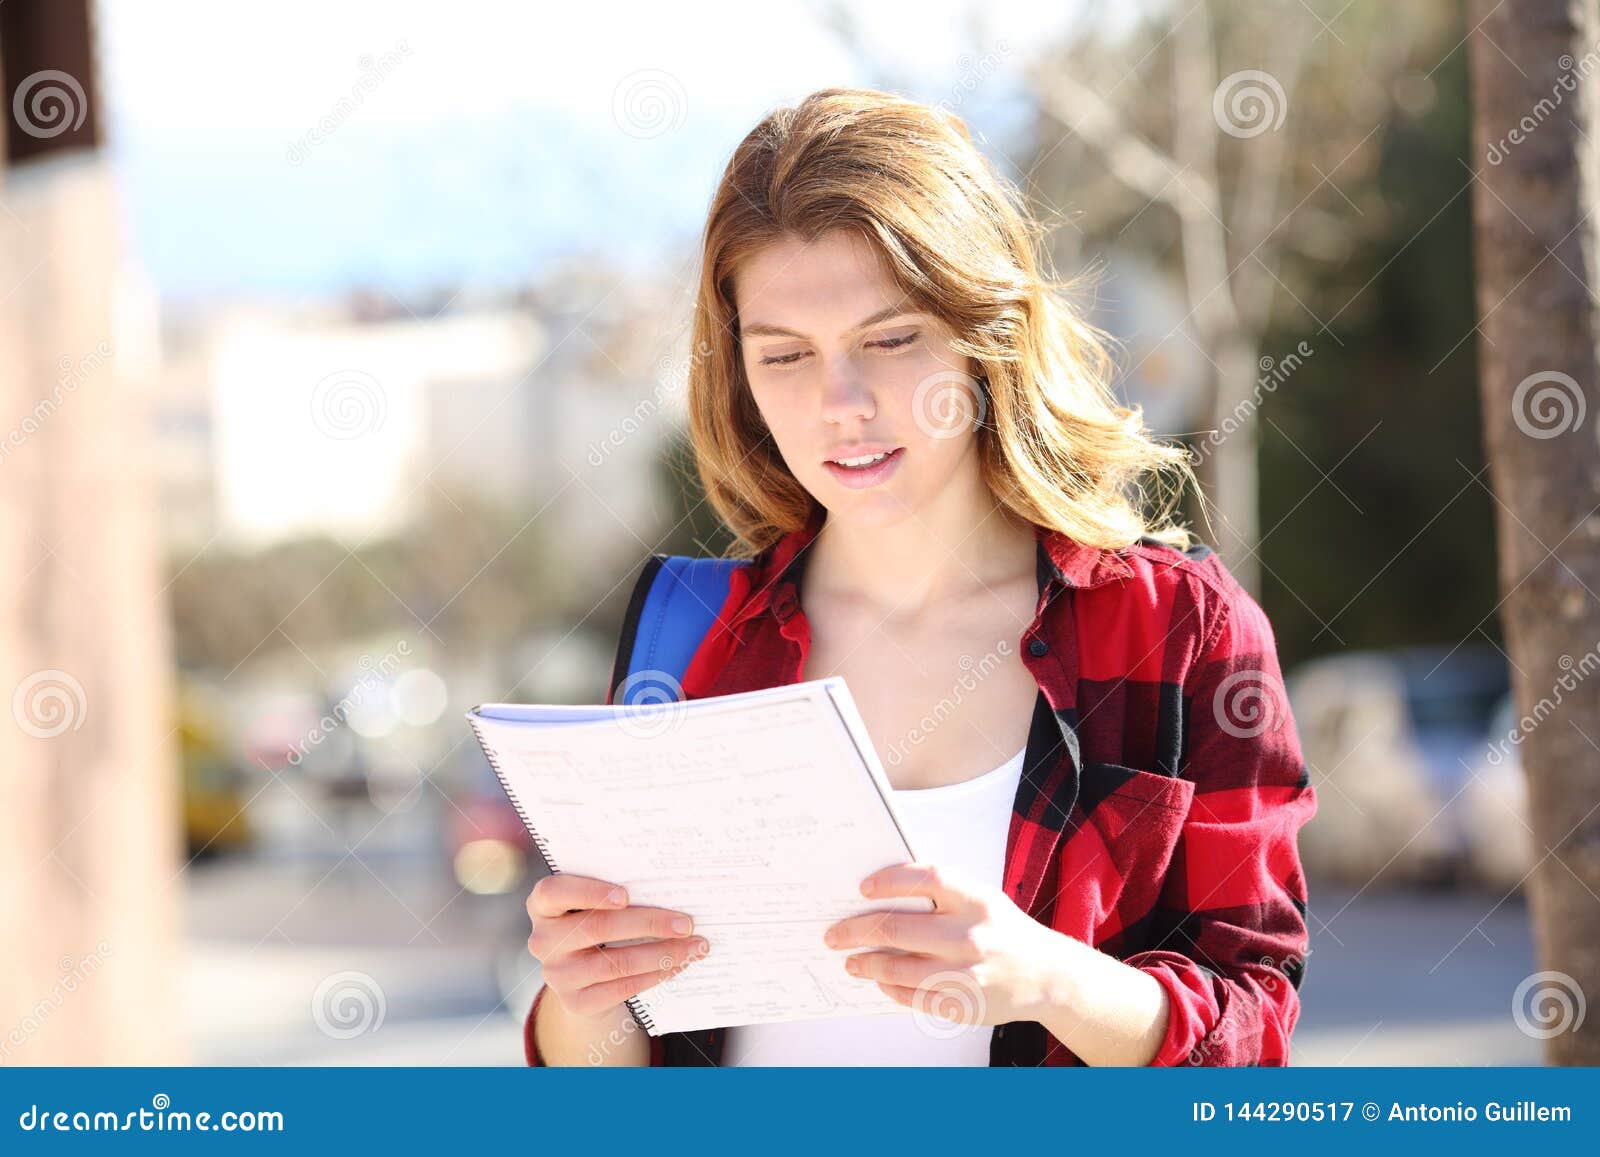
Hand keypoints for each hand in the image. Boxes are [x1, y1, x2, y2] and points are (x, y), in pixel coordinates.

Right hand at [525, 873, 710, 1019]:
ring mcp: (557, 974)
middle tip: (686, 923)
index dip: (589, 892)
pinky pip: (622, 987)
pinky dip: (655, 975)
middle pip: (598, 927)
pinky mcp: (576, 1002)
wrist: (581, 974)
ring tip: (694, 946)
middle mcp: (543, 940)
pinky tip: (677, 965)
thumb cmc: (596, 922)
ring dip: (662, 953)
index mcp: (543, 905)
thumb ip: (615, 893)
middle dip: (649, 923)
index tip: (626, 894)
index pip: (553, 892)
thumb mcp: (592, 904)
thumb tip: (669, 889)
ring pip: (617, 961)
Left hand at [822, 862, 1065, 1027]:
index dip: (888, 881)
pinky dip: (889, 987)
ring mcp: (964, 974)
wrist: (1046, 975)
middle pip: (895, 929)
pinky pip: (910, 996)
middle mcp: (969, 936)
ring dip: (865, 964)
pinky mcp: (960, 1005)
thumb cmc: (1003, 930)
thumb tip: (881, 893)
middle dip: (855, 931)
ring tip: (851, 960)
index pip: (924, 879)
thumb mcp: (981, 899)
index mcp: (976, 900)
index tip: (862, 889)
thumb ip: (940, 893)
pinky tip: (880, 980)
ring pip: (895, 969)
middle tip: (834, 934)